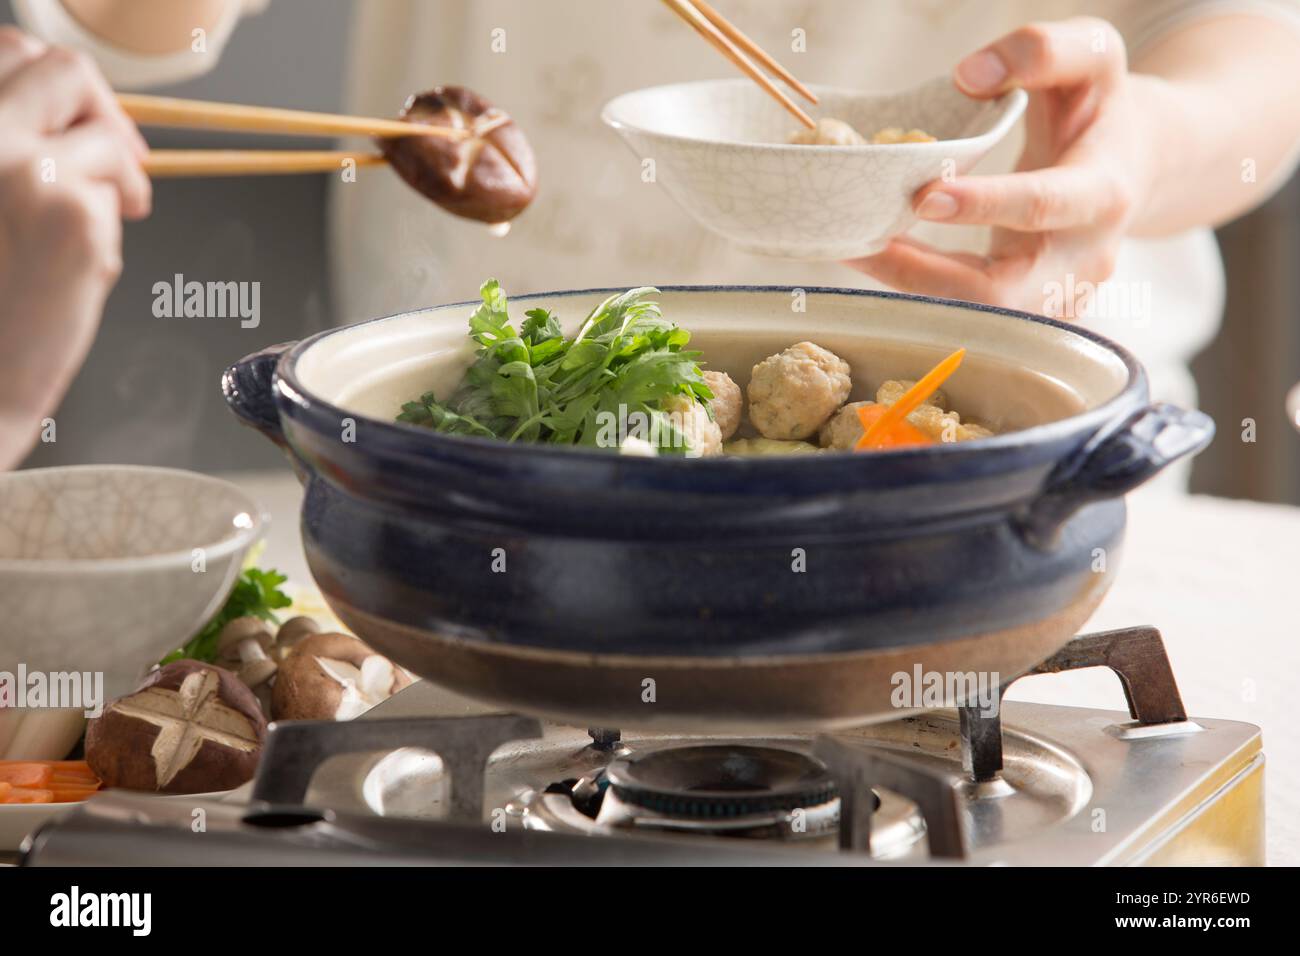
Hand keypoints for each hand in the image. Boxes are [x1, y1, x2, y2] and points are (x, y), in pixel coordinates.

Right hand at [0, 28, 150, 467]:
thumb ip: (9, 143)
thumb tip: (72, 105)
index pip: (8, 52)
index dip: (53, 82)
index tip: (77, 115)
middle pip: (66, 72)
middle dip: (103, 112)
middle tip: (120, 158)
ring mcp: (20, 166)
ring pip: (106, 132)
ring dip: (120, 172)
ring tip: (108, 215)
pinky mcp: (70, 211)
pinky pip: (119, 188)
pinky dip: (116, 220)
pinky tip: (85, 260)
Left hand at [845, 18, 1150, 314]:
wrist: (1137, 165)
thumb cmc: (1103, 108)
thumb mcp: (1095, 56)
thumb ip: (1043, 50)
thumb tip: (968, 77)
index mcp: (1103, 192)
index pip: (1042, 205)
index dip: (985, 205)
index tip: (923, 195)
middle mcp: (1083, 258)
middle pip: (1002, 291)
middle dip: (928, 274)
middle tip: (865, 241)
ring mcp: (1059, 296)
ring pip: (977, 315)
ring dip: (911, 287)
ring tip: (856, 247)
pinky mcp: (1032, 312)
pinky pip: (969, 313)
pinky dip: (920, 290)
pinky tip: (878, 256)